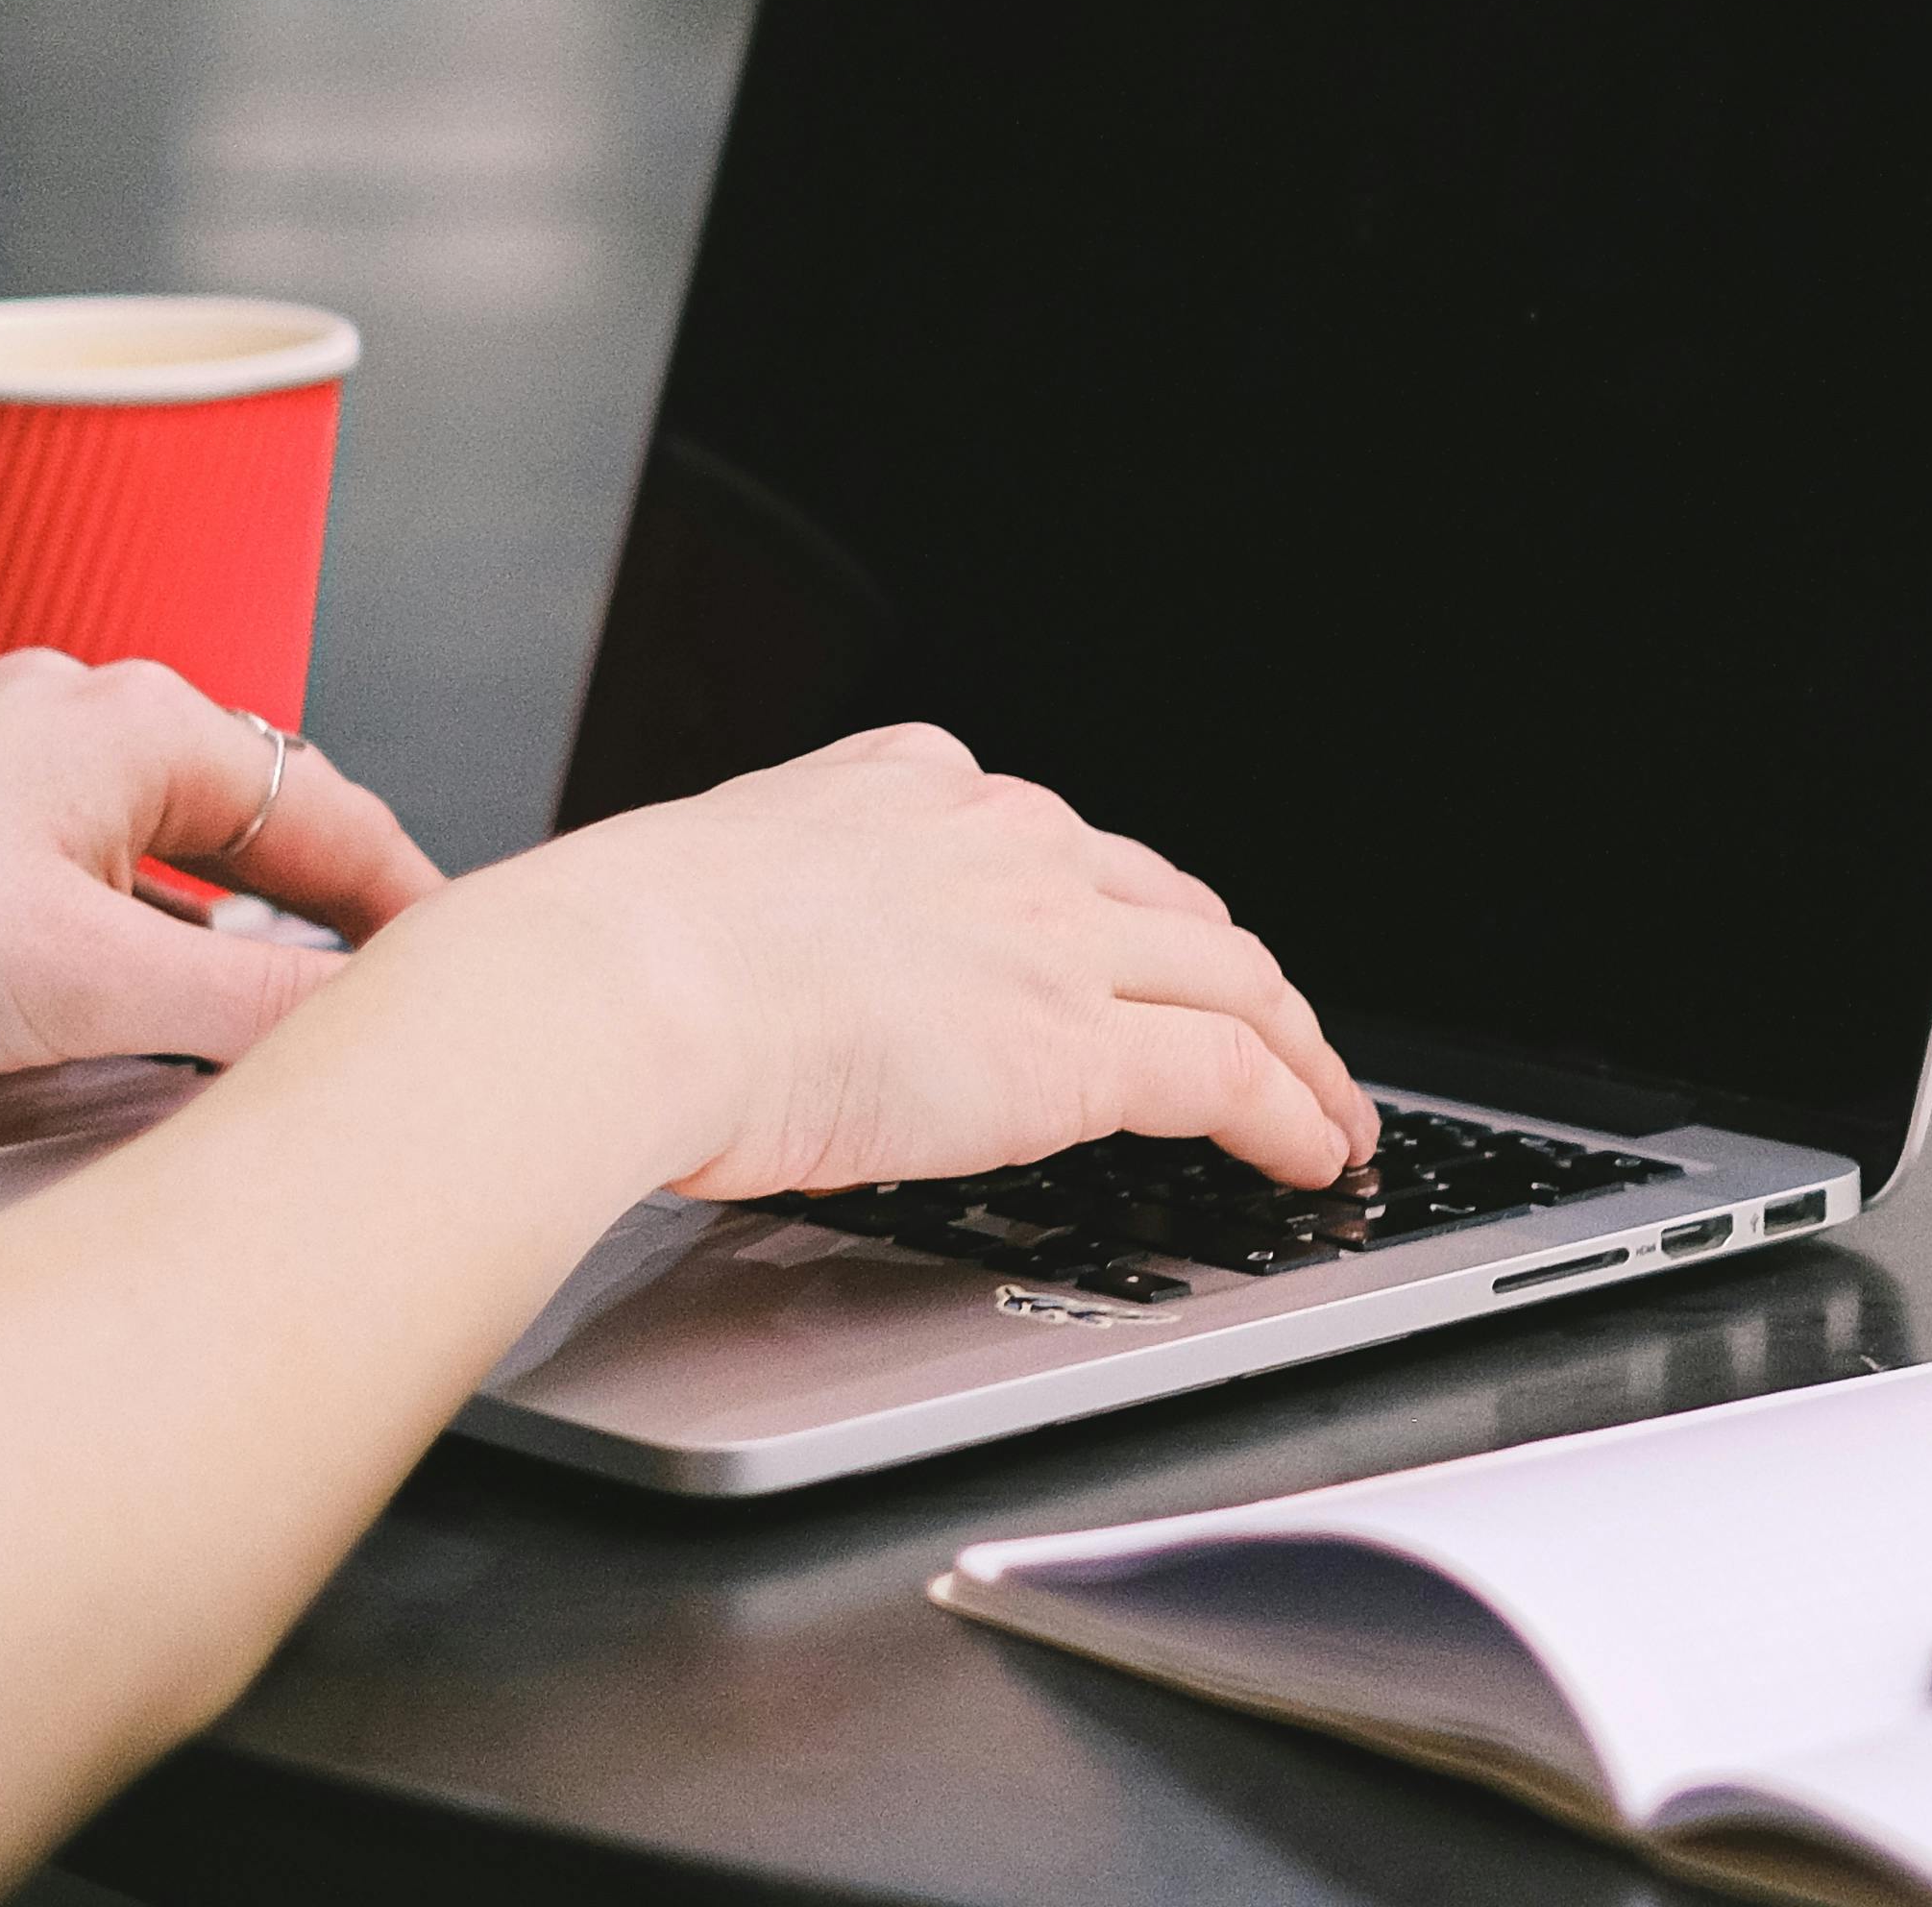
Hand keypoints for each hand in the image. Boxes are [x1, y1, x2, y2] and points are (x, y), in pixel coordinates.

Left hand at [0, 651, 446, 1078]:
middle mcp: (80, 714)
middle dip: (322, 916)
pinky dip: (129, 938)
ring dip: (217, 936)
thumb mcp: (85, 987)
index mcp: (144, 720)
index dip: (410, 902)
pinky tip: (116, 1007)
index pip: (335, 812)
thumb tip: (366, 1028)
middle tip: (377, 1004)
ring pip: (162, 852)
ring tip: (258, 1023)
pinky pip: (81, 873)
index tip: (465, 968)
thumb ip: (250, 1013)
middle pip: (255, 823)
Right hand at [392, 723, 1372, 1202]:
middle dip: (1226, 970)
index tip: (1129, 949)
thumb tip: (734, 976)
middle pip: (1165, 902)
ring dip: (1294, 1046)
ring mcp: (1050, 933)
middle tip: (1265, 1025)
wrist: (613, 989)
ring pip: (1231, 978)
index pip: (1053, 845)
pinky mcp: (1075, 1040)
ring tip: (1326, 1100)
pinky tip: (1312, 1146)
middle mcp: (1000, 838)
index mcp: (906, 785)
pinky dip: (1290, 1108)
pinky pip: (1228, 1072)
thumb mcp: (700, 893)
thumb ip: (763, 920)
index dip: (1111, 909)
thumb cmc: (604, 962)